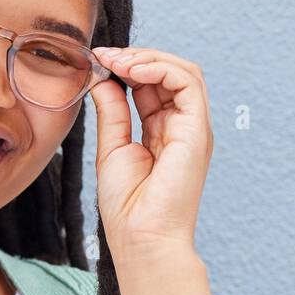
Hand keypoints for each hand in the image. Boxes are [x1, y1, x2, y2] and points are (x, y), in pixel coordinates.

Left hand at [87, 46, 213, 269]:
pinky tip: (131, 70)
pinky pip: (187, 83)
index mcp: (163, 132)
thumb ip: (112, 112)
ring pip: (182, 71)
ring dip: (147, 58)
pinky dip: (160, 68)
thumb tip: (103, 79)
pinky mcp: (197, 131)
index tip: (97, 61)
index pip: (151, 85)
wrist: (141, 239)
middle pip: (169, 73)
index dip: (126, 67)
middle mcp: (182, 127)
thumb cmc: (128, 208)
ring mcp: (193, 128)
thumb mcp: (112, 149)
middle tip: (104, 56)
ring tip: (116, 61)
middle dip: (136, 58)